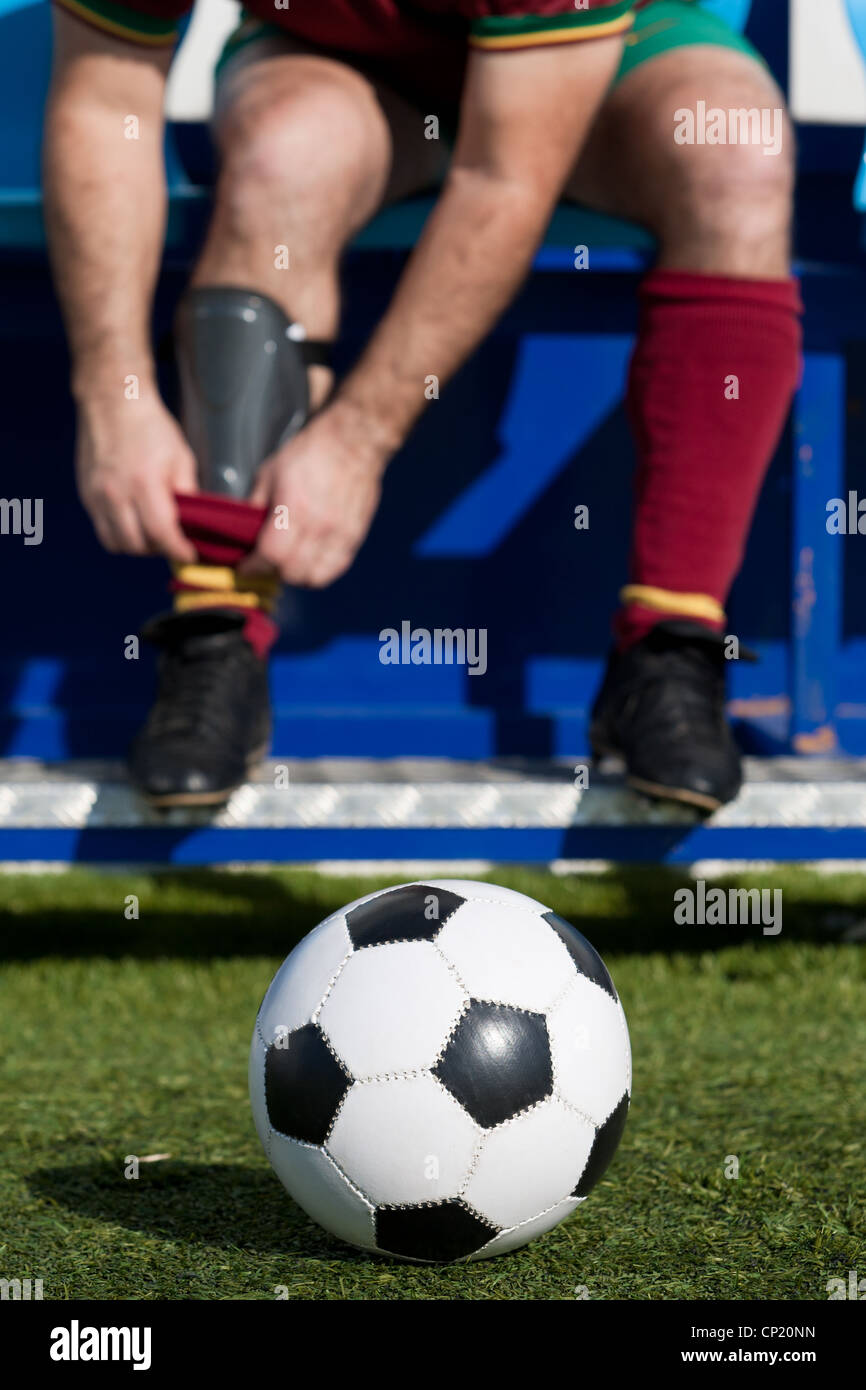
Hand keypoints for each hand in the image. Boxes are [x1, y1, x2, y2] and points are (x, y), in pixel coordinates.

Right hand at [75, 389, 197, 562]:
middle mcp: (116, 493)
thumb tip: (193, 524)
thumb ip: (187, 494)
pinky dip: (120, 533)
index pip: (161, 533)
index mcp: (144, 483)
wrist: (114, 402)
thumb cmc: (151, 427)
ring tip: (151, 533)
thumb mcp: (181, 458)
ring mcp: (97, 495)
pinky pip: (102, 529)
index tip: (188, 555)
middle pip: (136, 545)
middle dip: (157, 549)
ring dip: (136, 546)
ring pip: (116, 544)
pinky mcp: (86, 494)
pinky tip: (133, 520)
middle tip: (171, 541)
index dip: (177, 550)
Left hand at [240, 404, 388, 587]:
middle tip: (267, 562)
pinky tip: (312, 560)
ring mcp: (339, 534)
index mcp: (294, 509)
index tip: (246, 566)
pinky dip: (320, 571)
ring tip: (291, 563)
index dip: (254, 567)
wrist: (352, 442)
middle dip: (274, 571)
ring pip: (315, 577)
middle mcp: (318, 526)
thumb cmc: (308, 454)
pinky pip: (336, 568)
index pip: (270, 555)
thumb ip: (256, 504)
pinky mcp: (354, 536)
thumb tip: (245, 531)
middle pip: (292, 572)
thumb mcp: (270, 473)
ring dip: (298, 576)